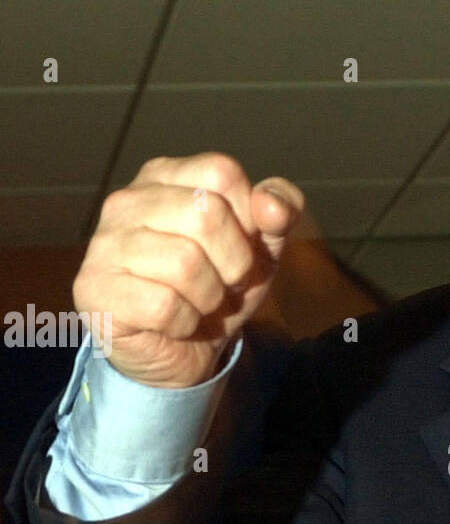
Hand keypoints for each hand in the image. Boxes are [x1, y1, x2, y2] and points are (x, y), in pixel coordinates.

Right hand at [72, 153, 303, 387]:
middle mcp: (126, 201)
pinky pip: (164, 305)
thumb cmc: (217, 286)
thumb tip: (272, 205)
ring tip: (198, 304)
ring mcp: (104, 244)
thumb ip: (280, 211)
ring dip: (209, 297)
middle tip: (222, 284)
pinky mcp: (94, 290)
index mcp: (164, 176)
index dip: (248, 221)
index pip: (223, 173)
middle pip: (207, 213)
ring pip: (186, 263)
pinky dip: (185, 323)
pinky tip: (173, 323)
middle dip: (233, 263)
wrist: (183, 350)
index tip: (238, 249)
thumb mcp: (262, 247)